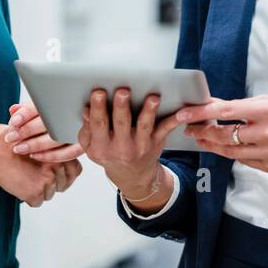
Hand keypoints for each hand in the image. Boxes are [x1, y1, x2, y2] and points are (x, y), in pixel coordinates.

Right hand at [0, 120, 80, 207]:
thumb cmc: (15, 144)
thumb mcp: (42, 144)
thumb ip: (58, 155)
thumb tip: (69, 172)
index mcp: (62, 152)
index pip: (75, 171)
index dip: (65, 174)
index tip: (53, 173)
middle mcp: (58, 165)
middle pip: (62, 184)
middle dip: (51, 182)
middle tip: (35, 174)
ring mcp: (48, 179)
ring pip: (49, 194)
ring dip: (39, 190)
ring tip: (25, 176)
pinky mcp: (36, 192)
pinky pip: (37, 202)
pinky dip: (28, 197)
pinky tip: (20, 184)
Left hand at [6, 102, 83, 164]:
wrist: (86, 120)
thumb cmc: (58, 112)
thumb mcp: (44, 106)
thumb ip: (29, 109)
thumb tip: (13, 110)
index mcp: (60, 100)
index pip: (42, 106)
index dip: (25, 114)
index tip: (13, 122)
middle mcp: (71, 114)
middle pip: (47, 122)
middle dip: (26, 131)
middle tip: (10, 138)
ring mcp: (78, 129)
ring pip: (56, 139)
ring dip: (34, 145)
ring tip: (18, 148)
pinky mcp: (83, 143)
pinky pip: (68, 153)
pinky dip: (51, 156)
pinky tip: (35, 156)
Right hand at [77, 88, 197, 193]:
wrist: (133, 175)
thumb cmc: (110, 154)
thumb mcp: (92, 146)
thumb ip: (87, 129)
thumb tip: (86, 110)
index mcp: (101, 146)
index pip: (98, 125)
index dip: (98, 108)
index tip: (99, 92)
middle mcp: (121, 147)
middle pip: (121, 123)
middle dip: (121, 107)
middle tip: (123, 91)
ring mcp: (140, 145)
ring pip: (144, 126)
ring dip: (149, 111)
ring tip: (152, 98)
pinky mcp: (156, 142)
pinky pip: (165, 129)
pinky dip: (174, 121)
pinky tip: (180, 112)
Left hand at [179, 95, 267, 172]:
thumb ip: (240, 105)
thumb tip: (212, 105)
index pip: (226, 112)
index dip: (202, 114)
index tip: (185, 114)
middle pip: (225, 136)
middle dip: (203, 132)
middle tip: (189, 128)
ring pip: (231, 152)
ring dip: (212, 145)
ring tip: (201, 138)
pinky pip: (244, 161)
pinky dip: (232, 153)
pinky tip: (224, 146)